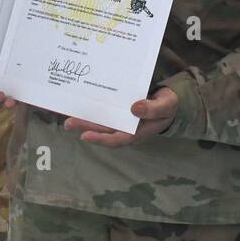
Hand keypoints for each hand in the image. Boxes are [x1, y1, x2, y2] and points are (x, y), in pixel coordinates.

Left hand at [63, 87, 178, 146]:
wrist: (171, 101)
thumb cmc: (169, 106)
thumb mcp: (165, 106)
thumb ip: (151, 109)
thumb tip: (134, 108)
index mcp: (138, 132)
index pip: (117, 139)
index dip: (101, 139)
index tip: (85, 136)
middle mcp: (127, 129)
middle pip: (104, 132)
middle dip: (86, 129)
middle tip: (68, 123)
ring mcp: (123, 122)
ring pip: (102, 124)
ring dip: (86, 122)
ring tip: (69, 119)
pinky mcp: (120, 113)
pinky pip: (106, 114)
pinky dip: (94, 113)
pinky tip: (83, 107)